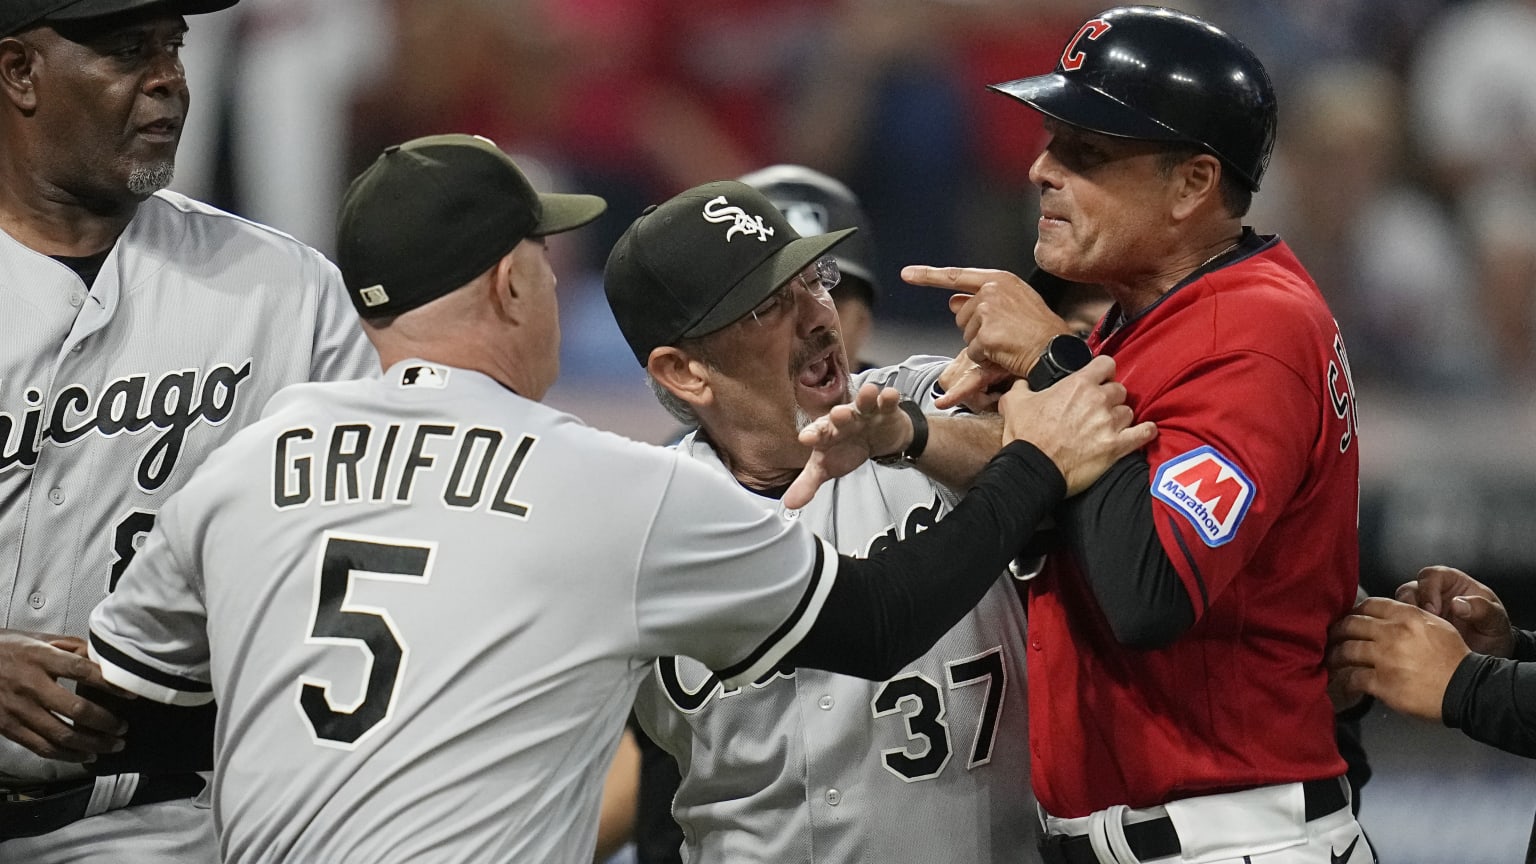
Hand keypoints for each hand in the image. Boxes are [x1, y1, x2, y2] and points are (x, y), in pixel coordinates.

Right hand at [0, 630, 126, 760]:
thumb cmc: (4, 649)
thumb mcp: (35, 638)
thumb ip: (68, 646)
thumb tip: (100, 656)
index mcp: (39, 658)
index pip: (81, 671)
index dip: (109, 684)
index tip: (131, 694)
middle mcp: (30, 685)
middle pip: (76, 708)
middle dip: (106, 722)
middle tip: (124, 727)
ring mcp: (18, 709)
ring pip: (61, 734)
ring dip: (92, 743)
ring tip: (113, 745)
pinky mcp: (8, 727)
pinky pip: (41, 747)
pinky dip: (67, 755)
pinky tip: (85, 755)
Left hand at [785, 384, 910, 508]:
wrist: (878, 438)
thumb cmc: (847, 448)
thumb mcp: (827, 468)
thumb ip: (808, 484)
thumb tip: (790, 504)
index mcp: (827, 433)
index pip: (817, 433)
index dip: (812, 435)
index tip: (806, 438)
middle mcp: (844, 419)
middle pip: (841, 416)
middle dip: (841, 415)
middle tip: (838, 414)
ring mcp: (865, 412)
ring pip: (864, 403)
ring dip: (865, 398)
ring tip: (867, 392)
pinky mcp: (885, 410)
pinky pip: (886, 402)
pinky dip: (888, 398)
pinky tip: (889, 395)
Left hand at [902, 265, 1070, 408]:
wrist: (1056, 350)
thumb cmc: (1039, 329)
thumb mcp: (1013, 306)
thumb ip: (982, 300)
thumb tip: (952, 302)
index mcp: (999, 279)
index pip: (956, 276)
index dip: (928, 276)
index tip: (906, 274)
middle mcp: (991, 290)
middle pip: (960, 315)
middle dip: (976, 329)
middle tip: (1005, 333)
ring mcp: (988, 311)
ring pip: (965, 334)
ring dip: (982, 344)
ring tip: (1008, 342)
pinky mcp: (986, 334)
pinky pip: (973, 352)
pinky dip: (986, 358)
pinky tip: (1005, 353)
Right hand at [998, 355, 1154, 494]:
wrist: (1034, 468)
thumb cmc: (1026, 437)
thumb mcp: (1014, 404)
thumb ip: (1021, 388)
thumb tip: (1022, 385)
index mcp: (1078, 384)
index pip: (1106, 364)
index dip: (1103, 371)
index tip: (1099, 379)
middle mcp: (1098, 400)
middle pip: (1119, 389)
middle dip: (1111, 398)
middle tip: (1099, 408)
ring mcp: (1110, 423)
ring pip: (1128, 411)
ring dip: (1121, 417)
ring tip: (1109, 426)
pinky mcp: (1117, 446)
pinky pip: (1144, 433)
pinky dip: (1145, 432)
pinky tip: (1144, 432)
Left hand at [1327, 597, 1469, 722]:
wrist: (1467, 687)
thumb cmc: (1454, 658)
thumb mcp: (1436, 625)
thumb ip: (1408, 618)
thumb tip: (1384, 619)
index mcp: (1407, 616)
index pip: (1368, 605)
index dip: (1352, 612)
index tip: (1346, 620)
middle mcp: (1393, 633)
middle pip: (1350, 625)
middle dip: (1336, 632)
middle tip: (1329, 639)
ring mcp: (1386, 658)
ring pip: (1346, 651)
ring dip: (1334, 656)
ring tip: (1328, 660)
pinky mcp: (1382, 682)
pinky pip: (1353, 678)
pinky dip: (1343, 680)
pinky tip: (1340, 682)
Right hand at [1395, 565, 1514, 658]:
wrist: (1491, 655)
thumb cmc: (1493, 632)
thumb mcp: (1496, 621)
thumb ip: (1483, 609)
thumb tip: (1459, 603)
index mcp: (1453, 583)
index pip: (1431, 575)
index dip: (1428, 590)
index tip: (1433, 609)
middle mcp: (1434, 594)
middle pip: (1409, 589)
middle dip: (1410, 606)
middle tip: (1420, 624)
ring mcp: (1423, 611)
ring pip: (1399, 607)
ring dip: (1403, 620)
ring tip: (1416, 635)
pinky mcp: (1415, 627)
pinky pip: (1400, 624)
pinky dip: (1402, 631)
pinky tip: (1413, 642)